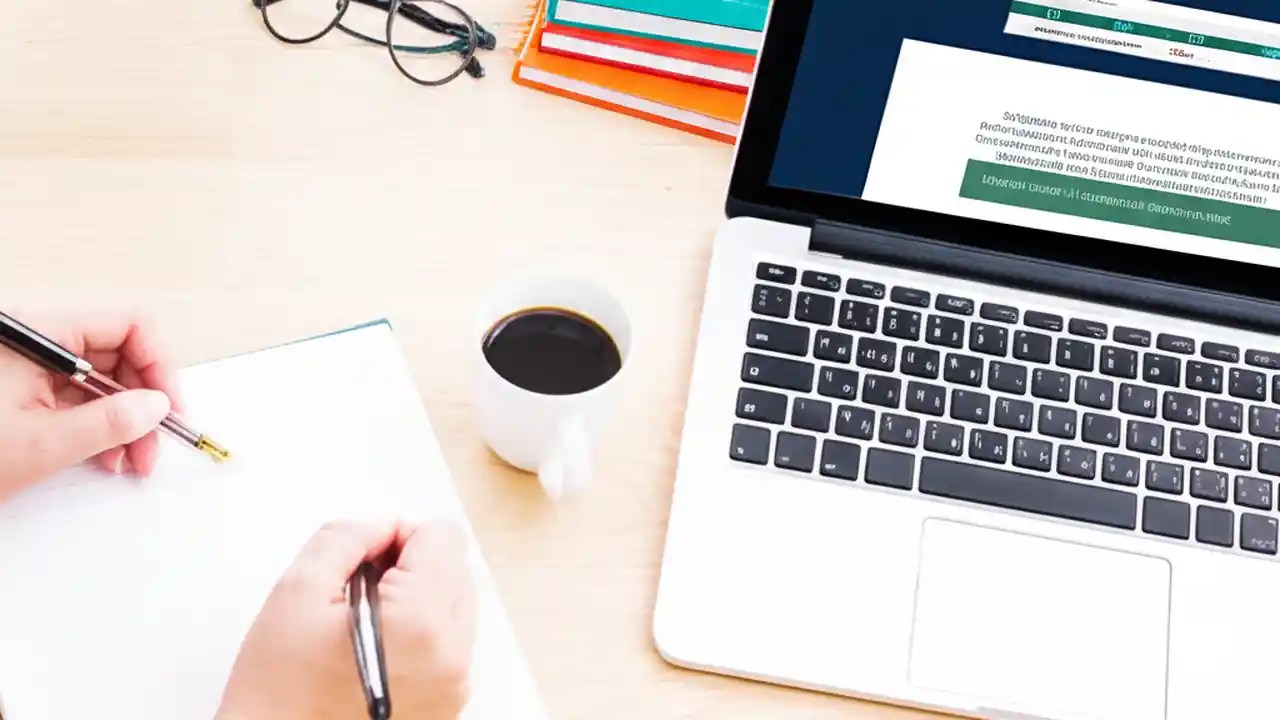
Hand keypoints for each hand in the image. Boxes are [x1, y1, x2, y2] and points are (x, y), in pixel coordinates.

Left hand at [0, 310, 180, 500]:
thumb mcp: (42, 445)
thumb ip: (110, 423)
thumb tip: (156, 406)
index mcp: (35, 335)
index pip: (126, 325)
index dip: (159, 364)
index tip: (170, 405)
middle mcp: (33, 342)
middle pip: (117, 354)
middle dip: (144, 401)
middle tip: (157, 443)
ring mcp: (26, 366)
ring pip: (100, 380)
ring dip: (126, 420)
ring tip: (132, 459)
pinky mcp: (21, 390)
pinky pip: (76, 398)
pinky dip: (98, 426)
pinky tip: (105, 455)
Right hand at [218, 520, 476, 719]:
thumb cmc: (276, 691)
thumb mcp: (298, 590)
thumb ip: (348, 538)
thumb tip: (384, 526)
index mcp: (420, 622)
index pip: (443, 536)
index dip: (399, 535)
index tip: (366, 558)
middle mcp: (451, 657)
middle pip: (456, 569)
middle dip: (411, 567)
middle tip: (357, 592)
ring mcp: (454, 686)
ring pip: (455, 606)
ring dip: (417, 600)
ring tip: (362, 625)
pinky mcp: (448, 706)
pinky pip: (449, 645)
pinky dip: (420, 636)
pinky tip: (374, 651)